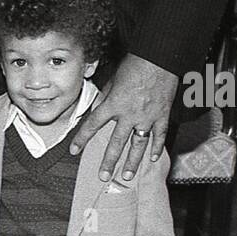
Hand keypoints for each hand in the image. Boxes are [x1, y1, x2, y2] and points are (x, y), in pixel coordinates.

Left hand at [70, 54, 178, 181]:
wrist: (159, 59)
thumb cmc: (135, 64)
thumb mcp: (114, 79)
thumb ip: (108, 95)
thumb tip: (102, 103)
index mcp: (113, 104)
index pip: (93, 125)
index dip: (82, 138)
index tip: (74, 150)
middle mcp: (128, 115)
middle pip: (116, 143)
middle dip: (108, 162)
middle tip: (104, 176)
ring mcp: (146, 117)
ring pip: (138, 145)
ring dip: (132, 162)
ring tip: (127, 175)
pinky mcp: (162, 115)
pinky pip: (159, 135)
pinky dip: (156, 147)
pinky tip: (153, 158)